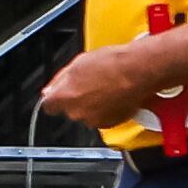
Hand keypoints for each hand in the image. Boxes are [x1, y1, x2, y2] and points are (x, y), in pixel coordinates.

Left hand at [40, 39, 162, 131]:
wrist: (138, 70)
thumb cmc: (111, 63)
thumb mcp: (77, 63)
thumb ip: (60, 81)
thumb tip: (51, 89)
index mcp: (64, 97)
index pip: (49, 106)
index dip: (56, 99)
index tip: (60, 95)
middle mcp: (77, 112)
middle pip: (70, 110)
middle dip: (78, 100)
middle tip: (91, 85)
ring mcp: (94, 120)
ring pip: (87, 115)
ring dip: (93, 105)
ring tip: (106, 88)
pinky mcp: (111, 124)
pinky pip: (103, 118)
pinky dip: (107, 110)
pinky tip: (114, 96)